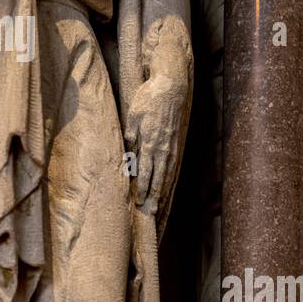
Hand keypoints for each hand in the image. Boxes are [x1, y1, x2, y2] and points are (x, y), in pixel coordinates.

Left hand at [125, 71, 185, 214]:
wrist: (171, 87)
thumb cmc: (148, 99)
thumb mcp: (133, 117)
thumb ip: (130, 138)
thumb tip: (126, 157)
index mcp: (149, 142)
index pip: (144, 172)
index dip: (142, 189)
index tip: (138, 203)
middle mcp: (162, 149)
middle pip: (158, 179)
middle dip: (153, 197)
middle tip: (150, 214)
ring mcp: (172, 147)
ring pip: (167, 175)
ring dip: (162, 192)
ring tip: (159, 206)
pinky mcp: (176, 143)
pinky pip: (173, 166)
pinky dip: (170, 179)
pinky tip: (168, 186)